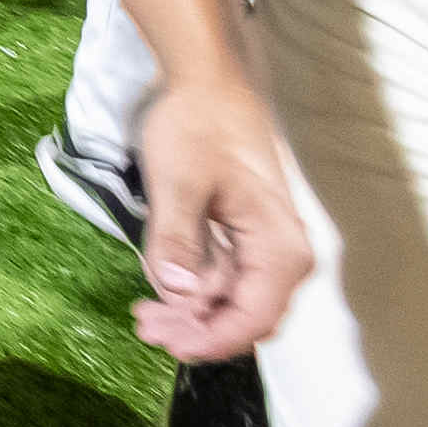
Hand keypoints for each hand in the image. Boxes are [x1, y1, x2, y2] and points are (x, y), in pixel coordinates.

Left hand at [131, 73, 312, 362]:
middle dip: (195, 331)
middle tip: (143, 325)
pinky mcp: (246, 240)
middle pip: (244, 318)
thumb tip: (176, 291)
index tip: (168, 343)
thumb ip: (177, 238)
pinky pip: (225, 282)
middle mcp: (283, 255)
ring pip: (232, 304)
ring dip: (190, 316)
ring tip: (143, 315)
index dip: (211, 340)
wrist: (209, 83)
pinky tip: (158, 294)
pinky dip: (194, 294)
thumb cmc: (197, 126)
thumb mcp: (178, 180)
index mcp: (279, 246)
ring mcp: (265, 249)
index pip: (253, 318)